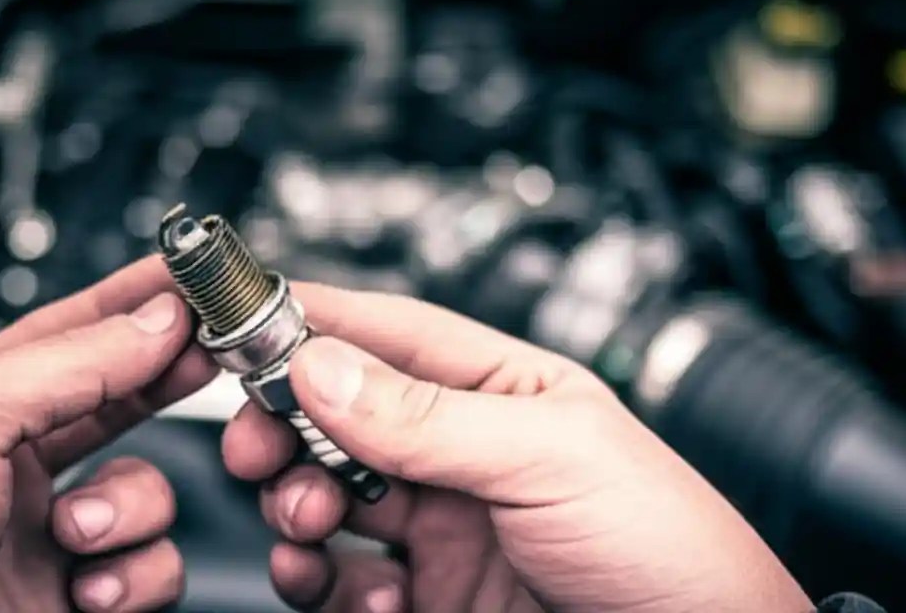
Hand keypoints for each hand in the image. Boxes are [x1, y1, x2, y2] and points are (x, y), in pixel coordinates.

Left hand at [0, 257, 216, 612]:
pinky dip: (133, 579)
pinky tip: (86, 588)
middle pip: (123, 402)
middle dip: (168, 382)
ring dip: (129, 512)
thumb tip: (153, 320)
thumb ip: (67, 364)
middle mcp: (15, 466)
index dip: (137, 300)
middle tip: (215, 357)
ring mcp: (48, 539)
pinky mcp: (77, 601)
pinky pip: (151, 572)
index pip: (75, 331)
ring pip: (148, 496)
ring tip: (78, 533)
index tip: (197, 278)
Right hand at [223, 284, 811, 612]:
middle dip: (281, 427)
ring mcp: (439, 528)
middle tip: (256, 447)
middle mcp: (457, 453)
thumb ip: (426, 417)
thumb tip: (321, 366)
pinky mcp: (426, 597)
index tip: (236, 320)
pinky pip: (344, 583)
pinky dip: (334, 589)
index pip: (384, 334)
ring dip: (297, 509)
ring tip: (312, 526)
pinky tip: (377, 597)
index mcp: (496, 390)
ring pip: (324, 499)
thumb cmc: (669, 548)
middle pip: (332, 418)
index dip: (307, 320)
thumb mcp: (548, 458)